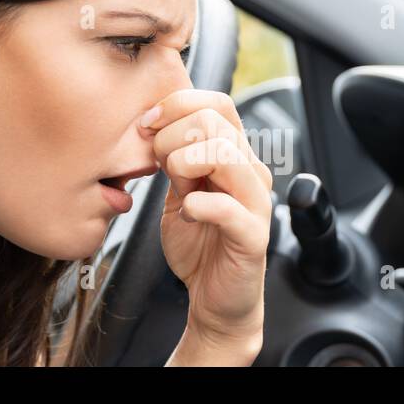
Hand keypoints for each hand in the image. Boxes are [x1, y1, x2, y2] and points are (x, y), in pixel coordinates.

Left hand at [140, 90, 273, 365]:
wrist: (214, 298)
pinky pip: (227, 207)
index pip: (218, 104)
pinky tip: (189, 214)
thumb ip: (174, 160)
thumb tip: (153, 127)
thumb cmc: (199, 245)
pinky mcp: (253, 236)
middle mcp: (250, 173)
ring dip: (184, 162)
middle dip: (173, 136)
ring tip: (175, 187)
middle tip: (156, 163)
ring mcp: (255, 203)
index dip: (179, 104)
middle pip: (216, 122)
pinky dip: (198, 205)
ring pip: (225, 153)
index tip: (147, 125)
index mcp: (233, 156)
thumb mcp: (178, 193)